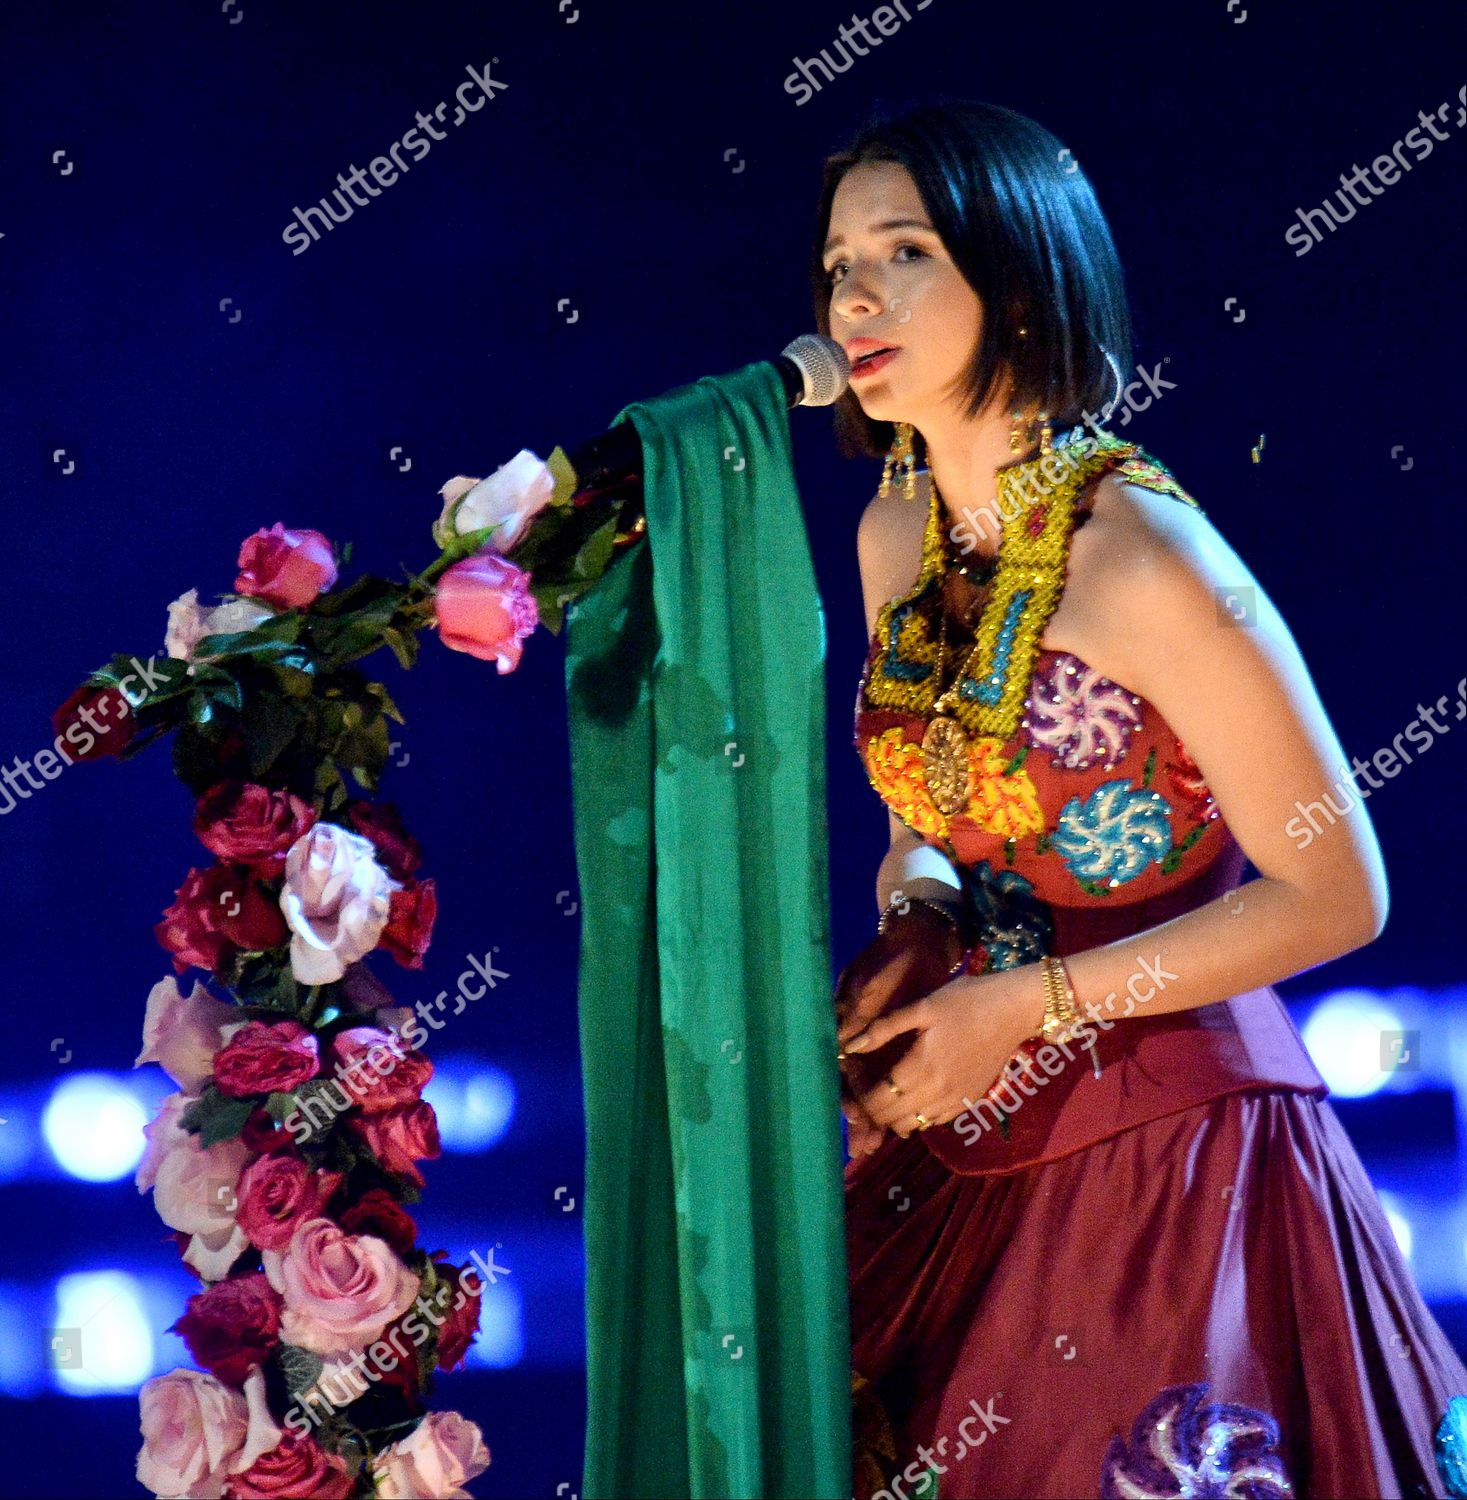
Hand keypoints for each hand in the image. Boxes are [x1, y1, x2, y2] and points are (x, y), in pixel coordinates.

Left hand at [834, 905, 967, 1155]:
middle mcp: (937, 1093)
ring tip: (888, 1092)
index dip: (859, 1098)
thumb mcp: (922, 1007)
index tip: (854, 1082)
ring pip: (913, 1126)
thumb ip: (883, 1029)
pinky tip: (915, 1094)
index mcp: (920, 1068)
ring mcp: (955, 1101)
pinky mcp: (969, 1102)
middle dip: (873, 1109)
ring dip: (895, 1115)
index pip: (878, 1102)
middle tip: (867, 1087)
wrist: (1014, 1010)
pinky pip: (934, 1122)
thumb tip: (849, 1046)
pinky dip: (918, 1115)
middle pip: (892, 1119)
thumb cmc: (966, 1001)